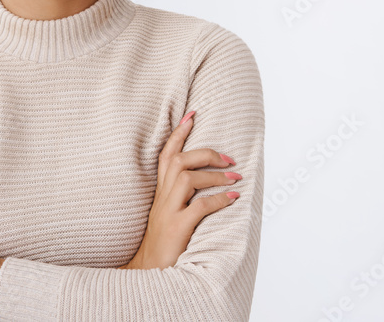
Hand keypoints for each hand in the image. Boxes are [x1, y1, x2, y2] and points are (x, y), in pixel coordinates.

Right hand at [119, 110, 241, 269]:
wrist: (148, 270)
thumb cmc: (163, 242)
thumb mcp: (168, 212)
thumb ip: (181, 195)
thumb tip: (206, 180)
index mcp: (160, 190)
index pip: (167, 154)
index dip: (179, 132)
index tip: (193, 114)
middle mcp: (162, 197)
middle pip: (178, 160)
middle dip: (205, 152)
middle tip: (228, 157)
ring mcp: (169, 212)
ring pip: (187, 178)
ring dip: (214, 175)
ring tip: (235, 177)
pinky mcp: (178, 228)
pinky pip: (199, 207)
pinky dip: (218, 200)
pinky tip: (233, 199)